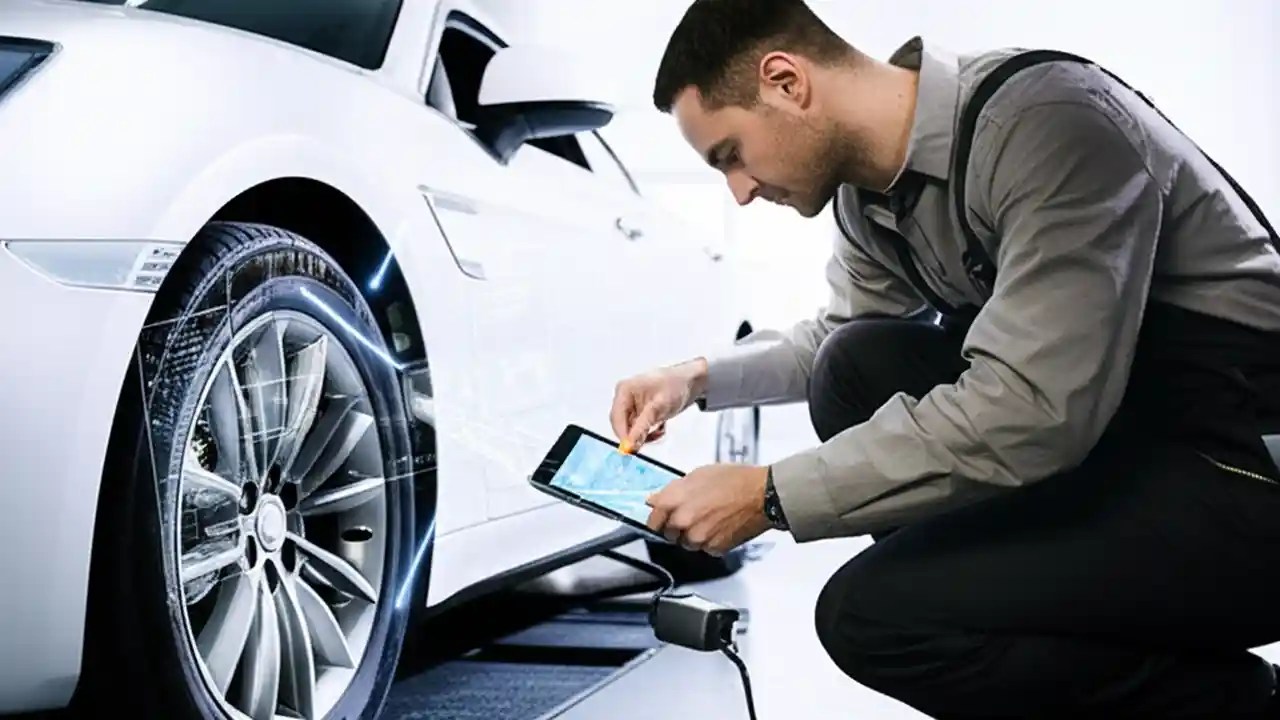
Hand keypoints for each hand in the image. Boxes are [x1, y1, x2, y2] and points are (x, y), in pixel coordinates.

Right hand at [610, 358, 707, 452]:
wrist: (690, 381)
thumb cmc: (676, 385)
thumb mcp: (659, 407)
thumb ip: (642, 426)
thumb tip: (630, 443)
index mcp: (625, 390)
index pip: (616, 418)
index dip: (622, 435)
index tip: (630, 449)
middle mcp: (625, 397)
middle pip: (621, 425)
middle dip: (635, 435)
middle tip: (649, 440)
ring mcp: (632, 405)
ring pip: (630, 429)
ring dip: (643, 435)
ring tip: (658, 431)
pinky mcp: (640, 412)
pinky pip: (638, 429)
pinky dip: (648, 432)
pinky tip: (660, 428)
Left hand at [645, 464, 771, 556]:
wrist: (762, 495)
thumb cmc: (734, 480)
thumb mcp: (698, 475)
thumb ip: (673, 490)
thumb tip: (654, 499)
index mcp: (673, 501)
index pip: (652, 521)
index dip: (658, 520)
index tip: (663, 519)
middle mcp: (681, 523)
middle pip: (669, 534)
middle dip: (677, 527)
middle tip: (694, 514)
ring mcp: (697, 538)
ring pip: (687, 543)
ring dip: (694, 535)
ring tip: (711, 519)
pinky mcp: (714, 549)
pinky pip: (705, 548)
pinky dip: (710, 541)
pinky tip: (721, 526)